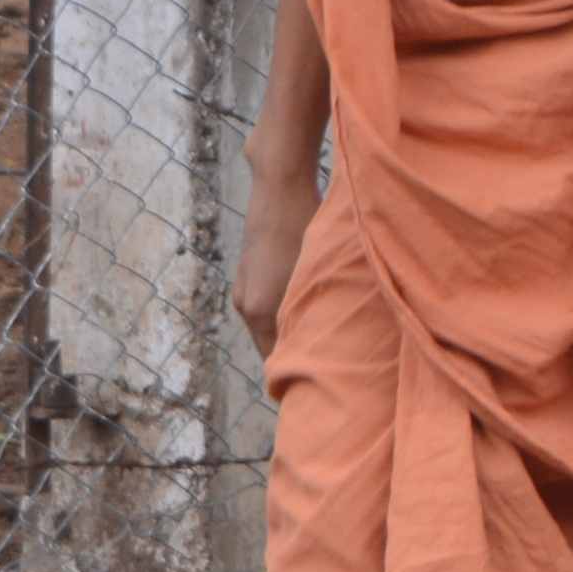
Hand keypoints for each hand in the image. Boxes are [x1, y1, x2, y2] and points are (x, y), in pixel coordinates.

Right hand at [232, 177, 311, 363]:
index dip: (296, 372)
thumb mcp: (314, 275)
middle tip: (328, 367)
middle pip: (271, 345)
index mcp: (259, 312)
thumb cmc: (303, 227)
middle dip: (295, 354)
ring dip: (291, 330)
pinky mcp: (249, 273)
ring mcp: (244, 288)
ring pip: (270, 324)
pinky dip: (284, 311)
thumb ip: (313, 313)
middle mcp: (246, 305)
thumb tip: (323, 347)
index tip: (318, 384)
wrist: (279, 186)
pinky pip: (267, 305)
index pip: (275, 361)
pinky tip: (309, 305)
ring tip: (322, 337)